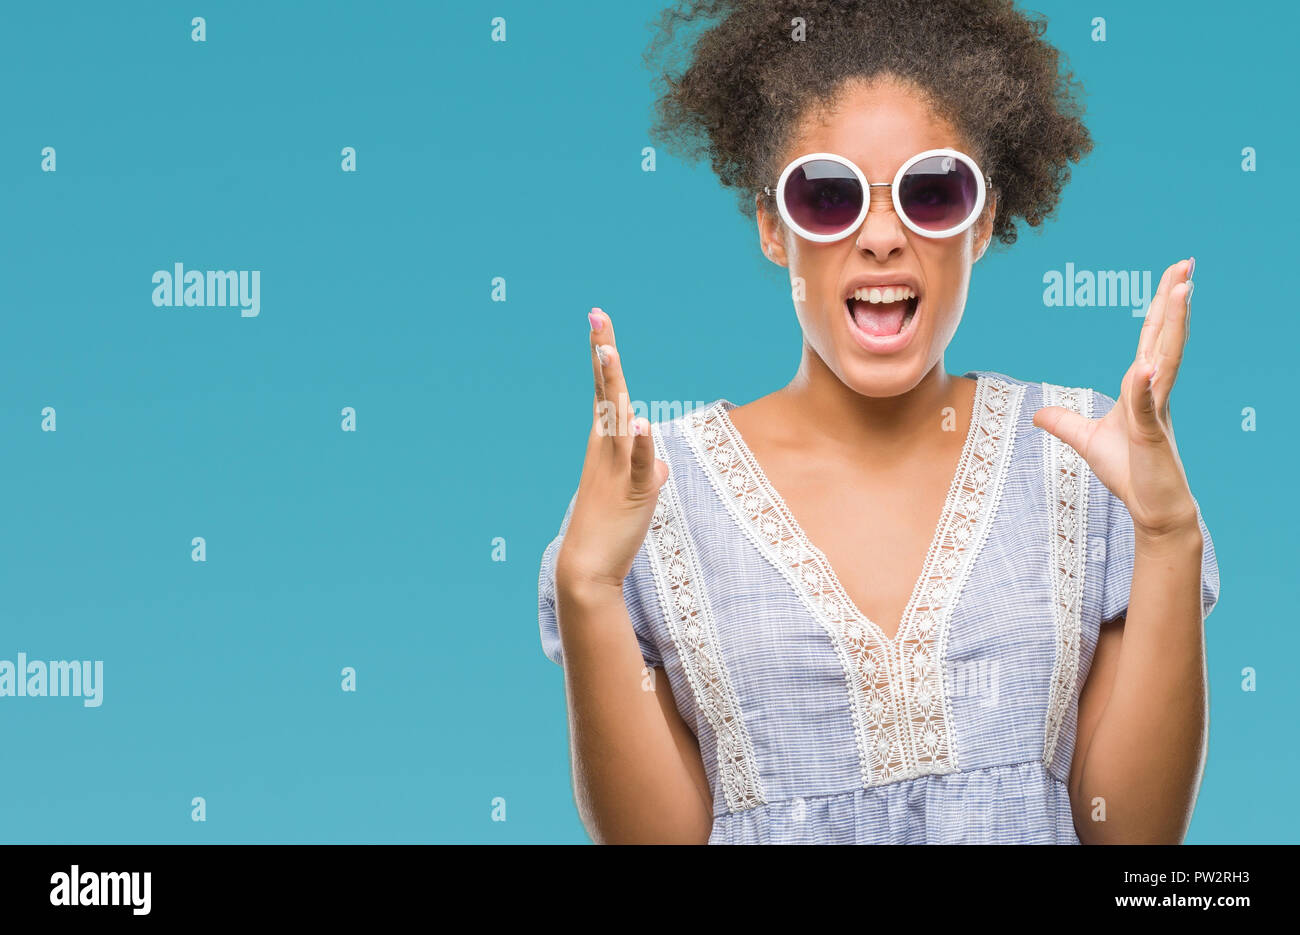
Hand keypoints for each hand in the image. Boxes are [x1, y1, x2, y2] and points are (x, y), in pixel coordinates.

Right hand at [554, 308, 670, 592]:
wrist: (588, 566)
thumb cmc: (610, 526)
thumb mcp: (635, 491)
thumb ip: (647, 470)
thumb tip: (659, 467)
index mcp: (605, 442)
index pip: (605, 390)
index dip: (603, 355)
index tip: (598, 321)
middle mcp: (607, 447)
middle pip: (607, 392)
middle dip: (603, 353)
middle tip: (597, 317)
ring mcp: (618, 467)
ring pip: (619, 419)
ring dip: (614, 387)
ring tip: (608, 353)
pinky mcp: (634, 491)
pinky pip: (641, 464)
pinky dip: (643, 444)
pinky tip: (642, 423)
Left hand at [1032, 258, 1199, 539]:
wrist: (1153, 507)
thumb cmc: (1129, 472)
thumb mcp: (1087, 441)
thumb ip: (1065, 423)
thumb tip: (1038, 414)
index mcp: (1141, 389)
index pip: (1151, 339)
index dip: (1160, 308)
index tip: (1175, 277)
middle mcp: (1154, 393)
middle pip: (1164, 338)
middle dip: (1174, 301)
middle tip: (1186, 264)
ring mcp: (1155, 412)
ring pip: (1163, 360)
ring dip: (1173, 325)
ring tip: (1182, 290)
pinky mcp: (1150, 435)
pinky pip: (1145, 406)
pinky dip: (1144, 386)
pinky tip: (1146, 366)